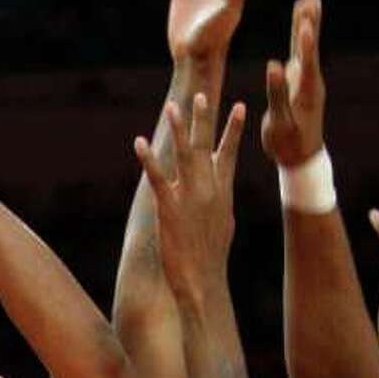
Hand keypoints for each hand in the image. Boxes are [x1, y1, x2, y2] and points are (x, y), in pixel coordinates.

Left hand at [135, 91, 246, 304]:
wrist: (204, 282)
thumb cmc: (212, 257)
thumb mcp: (223, 224)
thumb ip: (219, 202)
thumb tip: (220, 192)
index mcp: (223, 192)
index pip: (230, 154)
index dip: (233, 130)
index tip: (239, 106)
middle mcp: (209, 190)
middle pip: (206, 147)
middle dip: (204, 120)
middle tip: (201, 95)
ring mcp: (190, 197)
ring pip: (185, 155)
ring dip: (179, 128)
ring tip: (172, 106)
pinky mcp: (169, 208)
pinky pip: (157, 177)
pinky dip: (148, 158)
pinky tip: (139, 142)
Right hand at [262, 0, 324, 168]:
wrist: (301, 160)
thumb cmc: (288, 145)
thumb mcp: (279, 123)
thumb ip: (277, 93)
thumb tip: (273, 65)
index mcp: (307, 91)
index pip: (307, 60)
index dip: (305, 40)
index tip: (304, 20)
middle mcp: (310, 82)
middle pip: (310, 46)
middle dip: (310, 21)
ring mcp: (306, 82)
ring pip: (305, 47)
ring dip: (305, 24)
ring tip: (307, 1)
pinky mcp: (300, 84)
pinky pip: (300, 55)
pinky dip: (299, 39)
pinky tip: (298, 30)